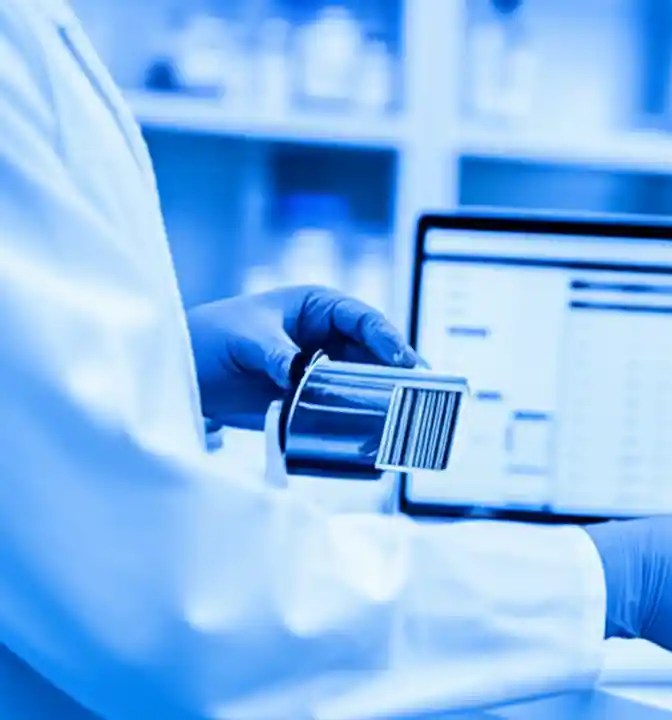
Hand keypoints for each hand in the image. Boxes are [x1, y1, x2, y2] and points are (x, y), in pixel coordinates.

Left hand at [187, 286, 422, 429]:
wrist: (182, 373)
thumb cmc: (210, 336)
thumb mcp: (244, 337)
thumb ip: (275, 352)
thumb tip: (300, 370)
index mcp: (318, 306)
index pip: (362, 319)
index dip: (386, 338)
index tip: (402, 359)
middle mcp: (329, 336)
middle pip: (375, 352)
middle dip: (399, 370)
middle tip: (421, 391)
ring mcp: (324, 369)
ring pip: (367, 381)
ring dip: (386, 396)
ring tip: (409, 414)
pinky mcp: (314, 399)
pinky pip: (346, 407)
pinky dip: (362, 418)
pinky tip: (377, 431)